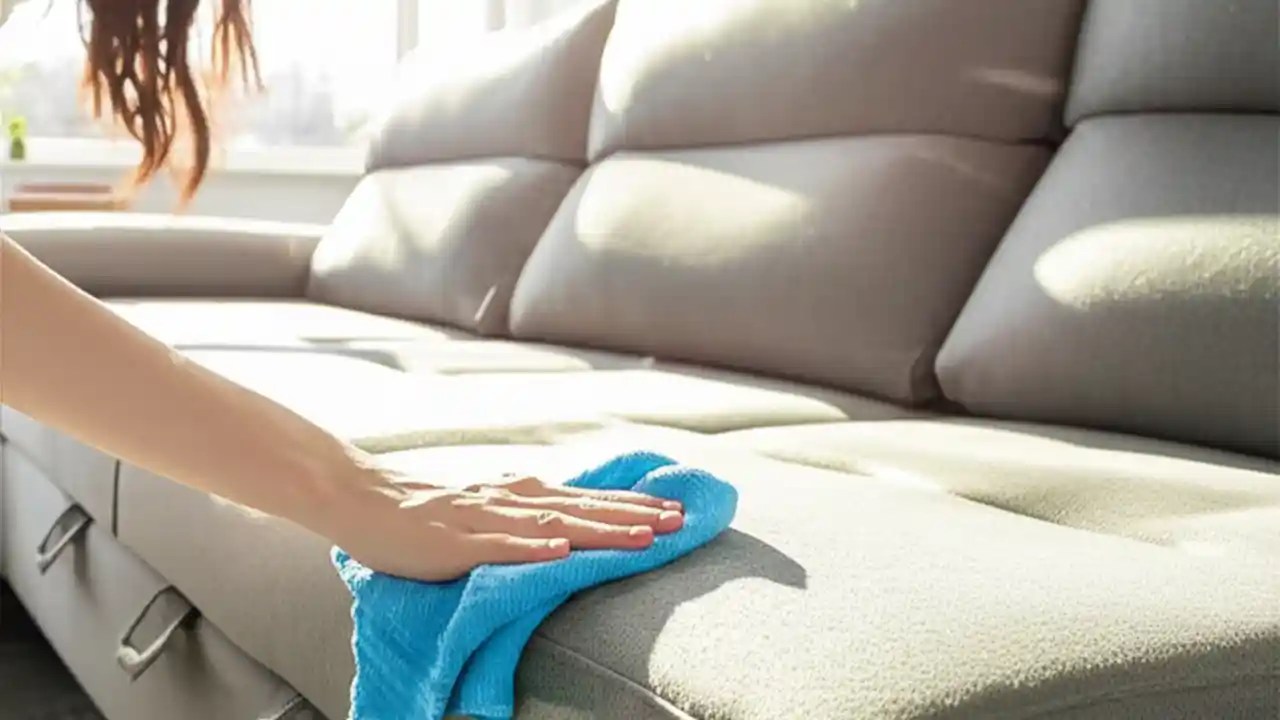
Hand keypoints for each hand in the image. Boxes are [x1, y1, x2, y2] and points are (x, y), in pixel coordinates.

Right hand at [326, 470, 684, 581]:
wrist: (365, 500)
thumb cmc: (428, 511)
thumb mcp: (488, 509)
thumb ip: (527, 514)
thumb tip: (573, 522)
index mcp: (521, 494)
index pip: (588, 499)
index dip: (634, 505)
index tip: (677, 511)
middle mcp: (511, 500)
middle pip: (584, 507)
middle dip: (635, 515)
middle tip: (681, 520)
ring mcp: (483, 519)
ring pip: (552, 523)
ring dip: (600, 530)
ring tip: (641, 537)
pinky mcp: (453, 542)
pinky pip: (497, 546)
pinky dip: (530, 547)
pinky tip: (559, 551)